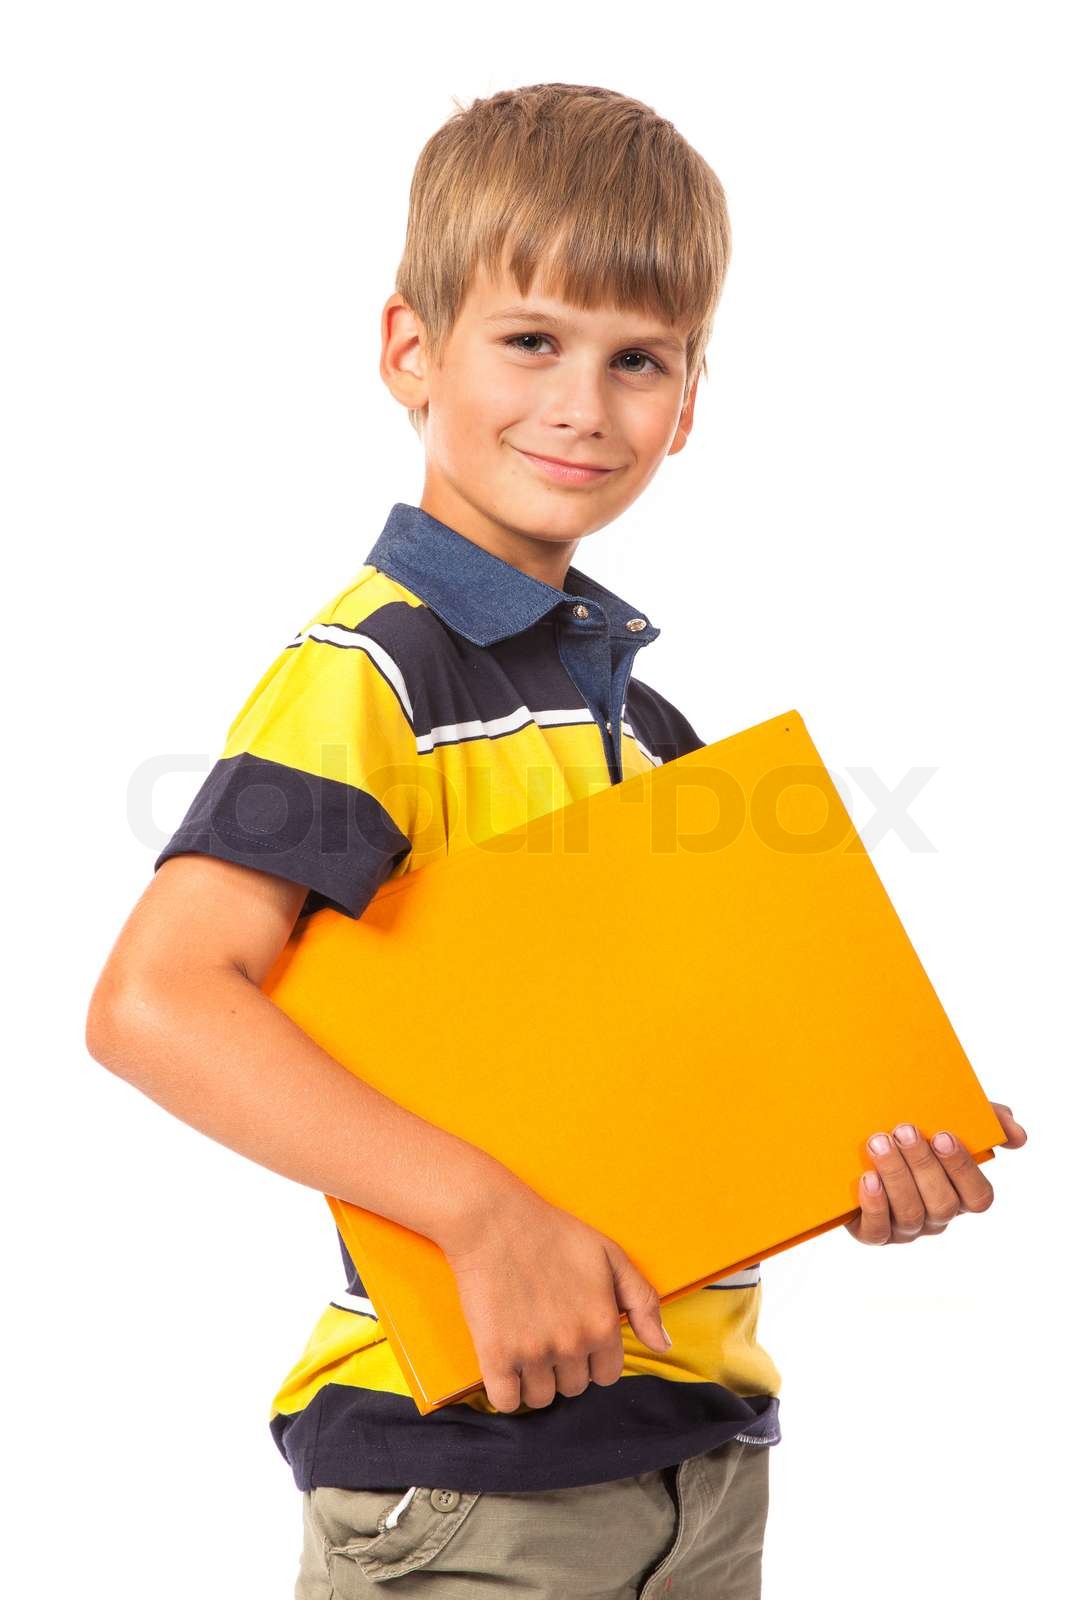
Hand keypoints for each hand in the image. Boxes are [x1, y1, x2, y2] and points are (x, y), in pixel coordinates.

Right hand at [442, 1177, 670, 1413]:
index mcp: (602, 1324)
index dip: (593, 1358)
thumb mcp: (610, 1256)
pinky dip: (507, 1392)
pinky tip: (506, 1367)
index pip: (607, 1375)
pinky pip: (506, 1401)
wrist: (494, 1222)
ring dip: (535, 1380)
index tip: (576, 1337)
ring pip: (542, 1398)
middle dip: (565, 1367)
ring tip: (526, 1346)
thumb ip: (643, 1301)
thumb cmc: (553, 1234)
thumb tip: (663, 1345)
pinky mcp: (496, 1355)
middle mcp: (572, 1344)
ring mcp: (533, 1352)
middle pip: (575, 1387)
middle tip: (548, 1333)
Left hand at [846, 1100, 1026, 1245]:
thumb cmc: (911, 1137)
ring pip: (911, 1214)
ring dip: (896, 1175)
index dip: (963, 1169)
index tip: (945, 1135)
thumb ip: (987, 1121)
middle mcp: (937, 1216)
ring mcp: (906, 1229)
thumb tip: (1018, 1135)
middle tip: (905, 1130)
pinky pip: (878, 1231)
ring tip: (878, 1142)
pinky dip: (875, 1204)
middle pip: (943, 1204)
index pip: (978, 1196)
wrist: (857, 1150)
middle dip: (924, 1165)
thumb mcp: (948, 1121)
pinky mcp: (874, 1234)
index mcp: (960, 1194)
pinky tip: (868, 1177)